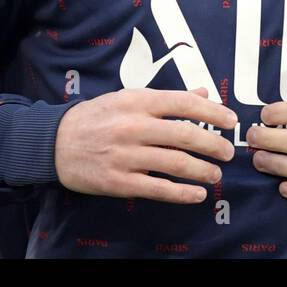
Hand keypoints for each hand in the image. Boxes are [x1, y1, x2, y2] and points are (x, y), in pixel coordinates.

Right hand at [55, 87, 237, 203]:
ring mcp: (126, 155)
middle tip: (228, 152)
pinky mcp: (119, 181)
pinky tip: (197, 195)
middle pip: (185, 134)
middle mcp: (133, 126)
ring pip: (176, 163)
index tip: (231, 120)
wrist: (54, 142)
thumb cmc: (96, 117)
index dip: (213, 111)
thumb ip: (166, 98)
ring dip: (203, 171)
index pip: (183, 103)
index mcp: (136, 101)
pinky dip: (183, 194)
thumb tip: (203, 92)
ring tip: (215, 174)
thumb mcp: (127, 98)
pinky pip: (158, 189)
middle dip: (214, 144)